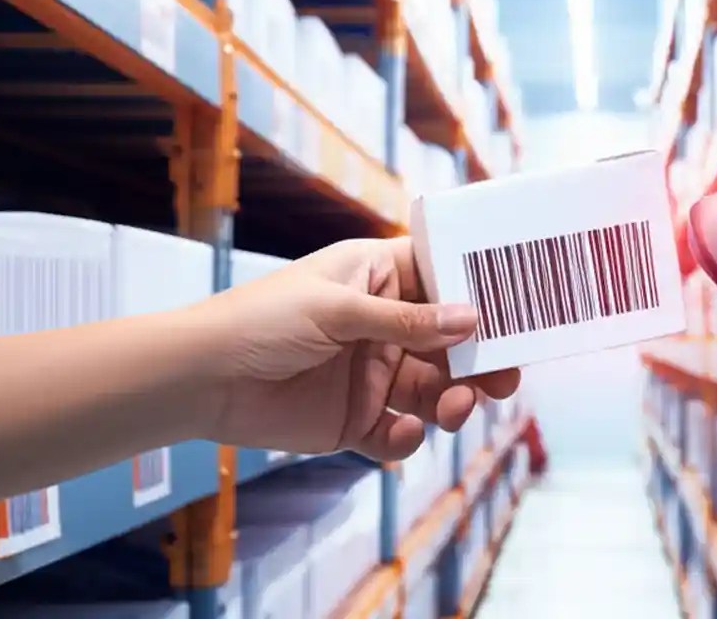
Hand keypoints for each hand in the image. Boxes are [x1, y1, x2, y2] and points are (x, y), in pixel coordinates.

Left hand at [194, 237, 518, 459]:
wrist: (199, 380)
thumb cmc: (262, 320)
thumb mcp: (338, 310)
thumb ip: (408, 321)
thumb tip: (472, 319)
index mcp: (378, 279)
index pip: (444, 279)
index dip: (481, 295)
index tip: (517, 314)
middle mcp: (383, 325)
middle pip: (451, 344)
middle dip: (479, 362)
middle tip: (502, 381)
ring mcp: (372, 374)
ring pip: (434, 390)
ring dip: (452, 401)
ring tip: (454, 411)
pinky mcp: (357, 419)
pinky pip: (399, 432)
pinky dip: (407, 437)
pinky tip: (399, 433)